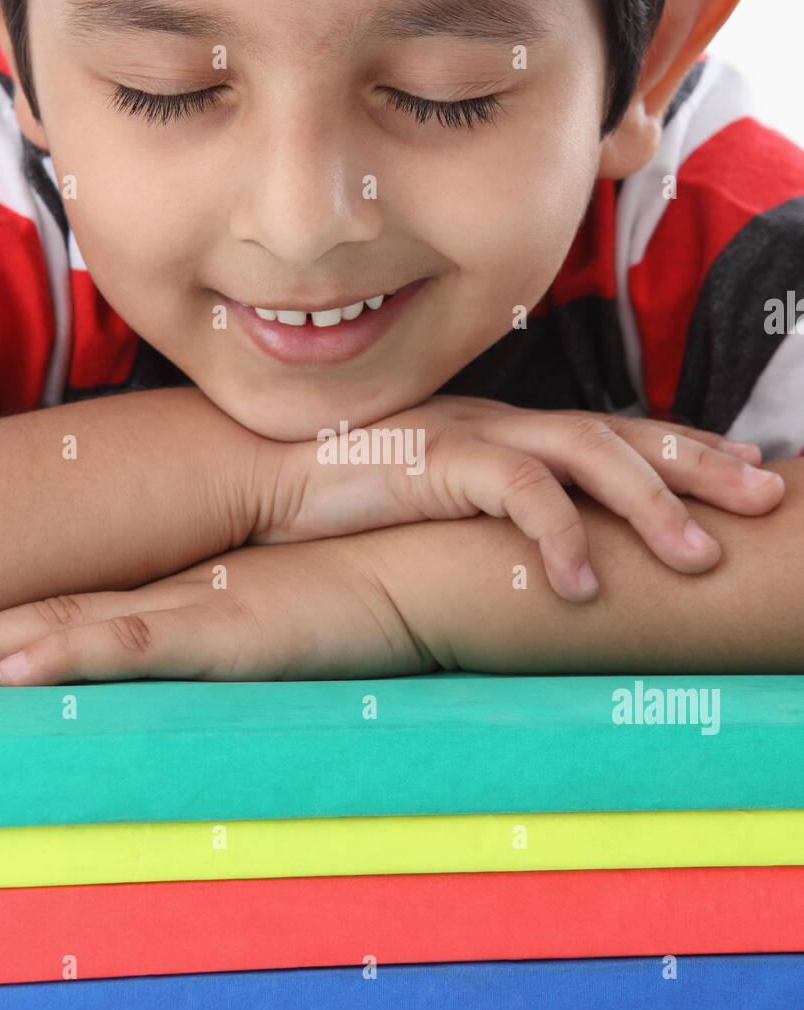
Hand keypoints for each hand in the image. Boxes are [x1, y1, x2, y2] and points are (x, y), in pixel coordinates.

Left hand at [0, 536, 433, 685]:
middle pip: (46, 613)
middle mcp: (170, 599)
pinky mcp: (226, 631)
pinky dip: (70, 654)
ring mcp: (192, 610)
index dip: (1, 624)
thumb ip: (238, 643)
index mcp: (176, 599)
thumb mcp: (281, 628)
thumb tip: (218, 663)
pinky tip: (13, 668)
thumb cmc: (359, 596)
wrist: (421, 565)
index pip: (69, 609)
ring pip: (67, 627)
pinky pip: (134, 646)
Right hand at [251, 396, 784, 600]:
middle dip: (702, 463)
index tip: (740, 469)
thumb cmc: (342, 490)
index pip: (614, 430)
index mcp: (510, 431)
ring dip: (652, 504)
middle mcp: (505, 423)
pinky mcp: (440, 458)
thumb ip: (482, 510)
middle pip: (625, 432)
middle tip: (767, 495)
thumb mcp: (432, 496)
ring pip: (590, 454)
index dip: (682, 446)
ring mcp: (475, 434)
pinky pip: (517, 492)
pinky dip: (558, 535)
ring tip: (699, 558)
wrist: (258, 467)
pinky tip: (583, 586)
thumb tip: (530, 552)